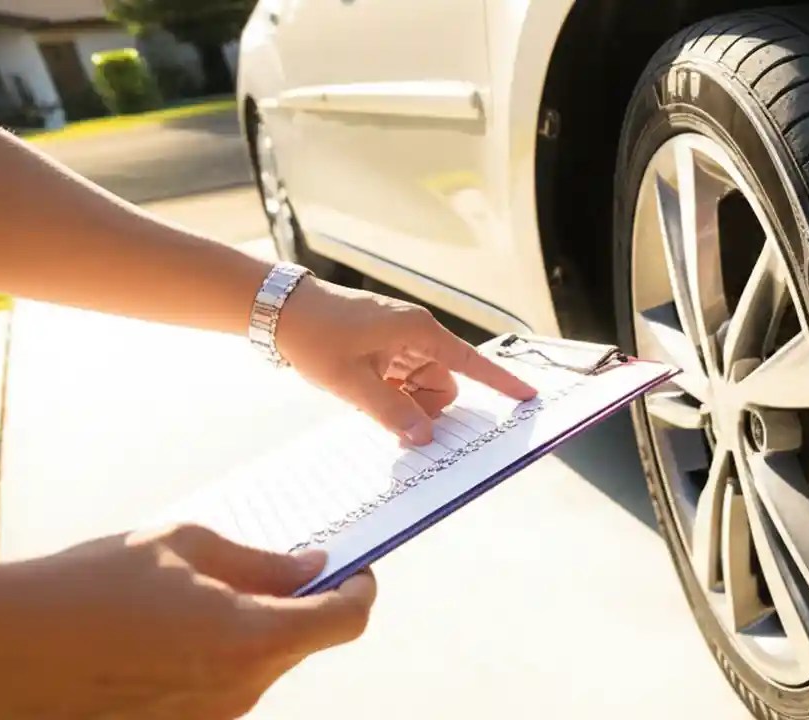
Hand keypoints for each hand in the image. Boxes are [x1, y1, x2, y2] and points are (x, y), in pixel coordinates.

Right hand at [0, 524, 375, 718]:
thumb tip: (313, 565)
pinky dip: (223, 655)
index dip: (360, 589)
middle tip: (279, 564)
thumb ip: (263, 561)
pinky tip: (178, 630)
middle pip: (303, 642)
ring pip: (264, 664)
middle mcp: (242, 690)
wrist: (7, 652)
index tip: (357, 569)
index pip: (345, 620)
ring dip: (258, 628)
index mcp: (253, 638)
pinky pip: (226, 686)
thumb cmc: (92, 588)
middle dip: (302, 603)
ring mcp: (213, 718)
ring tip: (207, 593)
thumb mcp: (185, 547)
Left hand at [275, 277, 535, 443]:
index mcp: (419, 332)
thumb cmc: (317, 337)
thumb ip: (391, 412)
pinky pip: (404, 378)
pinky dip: (392, 392)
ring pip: (423, 385)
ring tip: (366, 395)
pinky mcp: (386, 346)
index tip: (528, 397)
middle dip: (425, 406)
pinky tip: (364, 390)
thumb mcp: (351, 382)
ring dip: (404, 400)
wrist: (281, 310)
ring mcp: (401, 339)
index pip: (472, 362)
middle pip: (444, 384)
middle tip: (386, 411)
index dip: (501, 382)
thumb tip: (424, 437)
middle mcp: (417, 333)